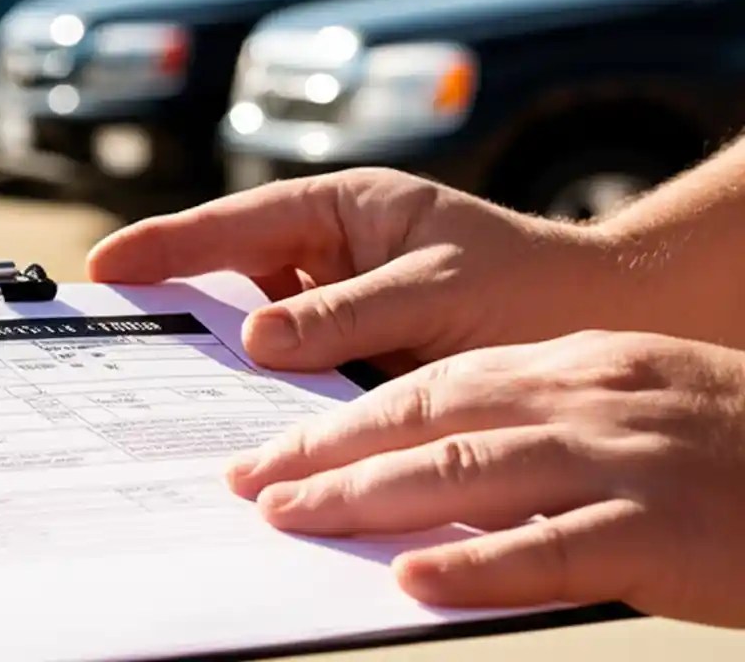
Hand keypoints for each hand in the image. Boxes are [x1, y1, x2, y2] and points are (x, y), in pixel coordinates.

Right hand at [89, 169, 631, 372]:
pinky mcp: (346, 360)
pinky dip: (263, 400)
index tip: (107, 265)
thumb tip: (259, 340)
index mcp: (341, 211)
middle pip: (230, 279)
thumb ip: (351, 309)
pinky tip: (236, 425)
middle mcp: (326, 257)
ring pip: (254, 334)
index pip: (239, 224)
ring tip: (157, 387)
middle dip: (174, 303)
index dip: (169, 244)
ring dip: (215, 360)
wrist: (590, 326)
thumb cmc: (527, 284)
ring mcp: (332, 310)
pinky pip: (290, 378)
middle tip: (111, 332)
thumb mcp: (440, 287)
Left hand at [226, 330, 744, 626]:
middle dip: (327, 451)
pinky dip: (477, 564)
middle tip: (250, 483)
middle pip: (426, 419)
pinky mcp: (662, 531)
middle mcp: (581, 401)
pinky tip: (411, 579)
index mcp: (568, 367)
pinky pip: (552, 549)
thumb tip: (428, 457)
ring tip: (291, 519)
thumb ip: (533, 417)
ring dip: (367, 498)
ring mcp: (621, 463)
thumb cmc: (728, 443)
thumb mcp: (626, 400)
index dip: (341, 417)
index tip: (274, 447)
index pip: (430, 385)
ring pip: (467, 473)